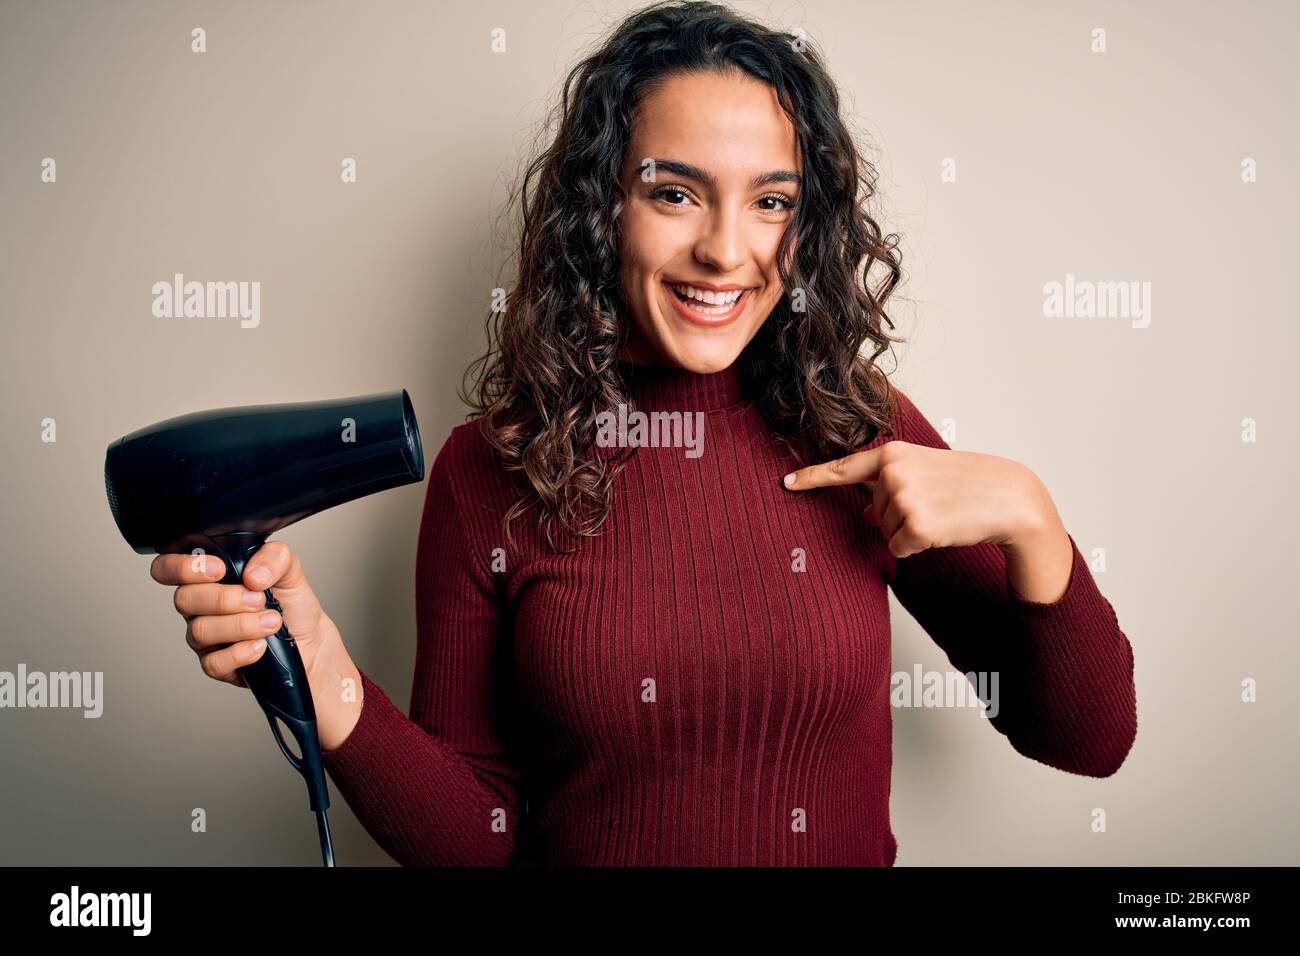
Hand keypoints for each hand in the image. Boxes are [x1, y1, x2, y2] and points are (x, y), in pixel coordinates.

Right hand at [150, 541, 341, 689]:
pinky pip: (214, 662)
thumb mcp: (290, 570)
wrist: (311, 639)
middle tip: (259, 599)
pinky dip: (241, 652)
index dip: (182, 567)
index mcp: (209, 577)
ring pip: (200, 630)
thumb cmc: (291, 603)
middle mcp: (200, 606)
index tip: (218, 569)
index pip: (168, 568)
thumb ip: (274, 556)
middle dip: (225, 598)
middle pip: (184, 599)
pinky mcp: (216, 663)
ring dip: (241, 625)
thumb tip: (252, 574)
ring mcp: (205, 637)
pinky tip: (261, 646)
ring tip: (272, 621)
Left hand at [781, 441, 1056, 559]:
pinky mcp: (915, 527)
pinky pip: (899, 549)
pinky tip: (943, 529)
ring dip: (910, 531)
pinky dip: (917, 547)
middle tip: (936, 503)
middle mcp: (892, 473)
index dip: (812, 477)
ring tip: (942, 513)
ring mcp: (903, 499)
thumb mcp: (925, 474)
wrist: (1009, 497)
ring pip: (885, 532)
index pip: (845, 468)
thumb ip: (890, 487)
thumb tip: (865, 516)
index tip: (785, 483)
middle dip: (899, 516)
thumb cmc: (969, 484)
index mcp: (892, 453)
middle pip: (873, 512)